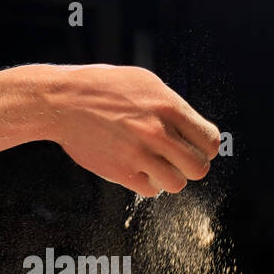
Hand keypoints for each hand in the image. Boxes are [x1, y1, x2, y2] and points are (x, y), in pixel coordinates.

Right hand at [45, 64, 220, 196]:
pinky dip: (146, 184)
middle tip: (177, 161)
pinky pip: (150, 190)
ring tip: (155, 166)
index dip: (205, 148)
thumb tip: (192, 126)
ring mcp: (139, 153)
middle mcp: (158, 131)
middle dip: (191, 167)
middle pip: (198, 168)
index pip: (210, 140)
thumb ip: (170, 105)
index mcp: (168, 106)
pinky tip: (137, 170)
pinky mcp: (121, 171)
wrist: (63, 102)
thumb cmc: (102, 88)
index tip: (194, 148)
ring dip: (168, 177)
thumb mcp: (144, 83)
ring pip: (176, 183)